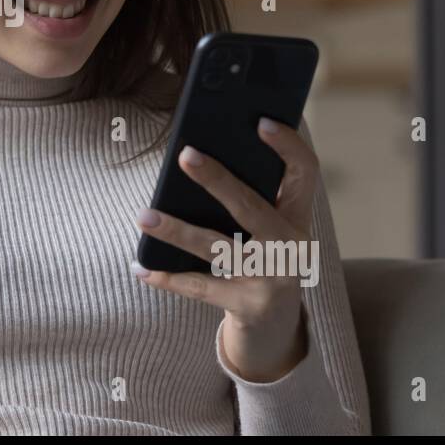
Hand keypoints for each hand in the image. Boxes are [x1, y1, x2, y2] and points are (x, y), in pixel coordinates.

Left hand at [133, 117, 319, 381]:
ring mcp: (272, 278)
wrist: (275, 323)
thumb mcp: (268, 227)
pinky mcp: (249, 306)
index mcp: (298, 216)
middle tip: (184, 155)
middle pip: (252, 207)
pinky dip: (166, 278)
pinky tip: (140, 266)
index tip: (261, 121)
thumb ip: (248, 196)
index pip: (305, 173)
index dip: (288, 146)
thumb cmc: (261, 256)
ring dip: (177, 231)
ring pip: (217, 249)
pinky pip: (200, 287)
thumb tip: (199, 156)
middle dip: (217, 180)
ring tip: (144, 216)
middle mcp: (291, 246)